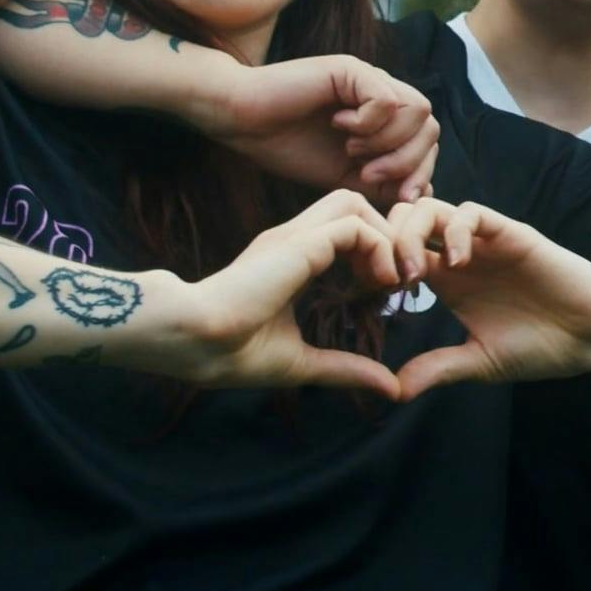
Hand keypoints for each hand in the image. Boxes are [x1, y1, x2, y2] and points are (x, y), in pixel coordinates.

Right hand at [169, 189, 404, 395]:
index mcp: (290, 259)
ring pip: (354, 202)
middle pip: (352, 203)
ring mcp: (292, 237)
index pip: (342, 228)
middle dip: (386, 232)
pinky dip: (379, 247)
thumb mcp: (304, 362)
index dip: (374, 250)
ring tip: (391, 279)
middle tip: (397, 280)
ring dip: (385, 235)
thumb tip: (390, 389)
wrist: (193, 343)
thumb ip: (347, 369)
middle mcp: (292, 239)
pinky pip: (353, 226)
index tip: (385, 292)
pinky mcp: (296, 245)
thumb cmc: (232, 354)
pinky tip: (379, 283)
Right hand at [221, 57, 439, 204]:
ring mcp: (369, 78)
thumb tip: (425, 196)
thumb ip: (383, 183)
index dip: (420, 172)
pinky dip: (368, 123)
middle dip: (407, 162)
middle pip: (430, 127)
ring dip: (387, 142)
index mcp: (383, 120)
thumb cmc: (285, 146)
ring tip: (351, 148)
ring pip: (418, 110)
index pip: (428, 142)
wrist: (242, 121)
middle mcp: (382, 95)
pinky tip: (339, 125)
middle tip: (367, 174)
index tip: (398, 196)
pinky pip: (386, 99)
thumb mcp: (343, 177)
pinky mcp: (352, 69)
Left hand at [379, 199, 590, 396]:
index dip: (375, 267)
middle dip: (383, 245)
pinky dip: (453, 230)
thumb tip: (395, 392)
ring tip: (416, 273)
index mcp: (447, 282)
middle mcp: (459, 256)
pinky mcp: (510, 234)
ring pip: (428, 208)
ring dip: (411, 234)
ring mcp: (483, 242)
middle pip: (402, 223)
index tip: (373, 297)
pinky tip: (455, 263)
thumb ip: (439, 369)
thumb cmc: (542, 346)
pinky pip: (471, 212)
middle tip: (389, 282)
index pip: (394, 253)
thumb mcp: (480, 362)